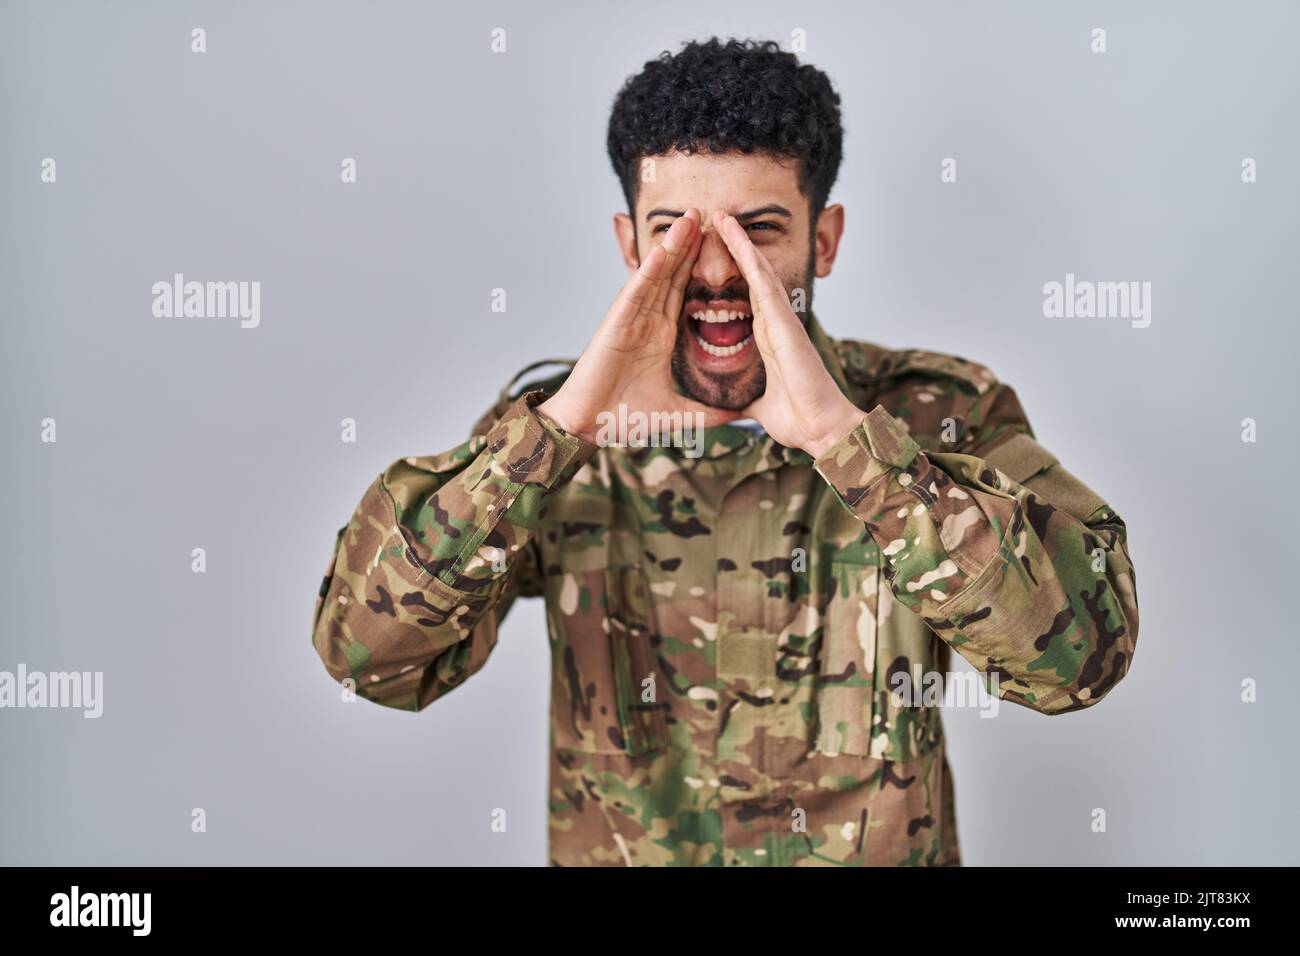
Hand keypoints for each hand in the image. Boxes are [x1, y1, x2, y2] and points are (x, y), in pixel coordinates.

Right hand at [539, 208, 739, 443]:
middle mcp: (646, 322)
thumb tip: (739, 416)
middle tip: (707, 215)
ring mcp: (630, 320)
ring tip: (690, 218)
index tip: (720, 247)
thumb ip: (708, 412)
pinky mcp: (615, 325)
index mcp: (660, 337)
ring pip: (655, 277)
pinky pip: (635, 293)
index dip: (699, 269)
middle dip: (689, 246)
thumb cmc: (623, 417)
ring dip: (672, 247)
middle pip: (672, 276)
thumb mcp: (678, 414)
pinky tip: (663, 251)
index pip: (683, 294)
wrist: (590, 427)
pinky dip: (648, 271)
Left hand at [710, 210, 862, 457]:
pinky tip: (734, 235)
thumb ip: (747, 399)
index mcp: (768, 339)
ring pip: (757, 270)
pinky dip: (748, 256)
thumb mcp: (759, 406)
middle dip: (735, 249)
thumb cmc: (798, 419)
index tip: (715, 257)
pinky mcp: (783, 322)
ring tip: (721, 216)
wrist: (821, 429)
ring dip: (739, 242)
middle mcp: (775, 323)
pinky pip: (762, 281)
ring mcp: (781, 319)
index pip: (746, 298)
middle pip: (752, 276)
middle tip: (716, 221)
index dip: (733, 276)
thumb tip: (733, 408)